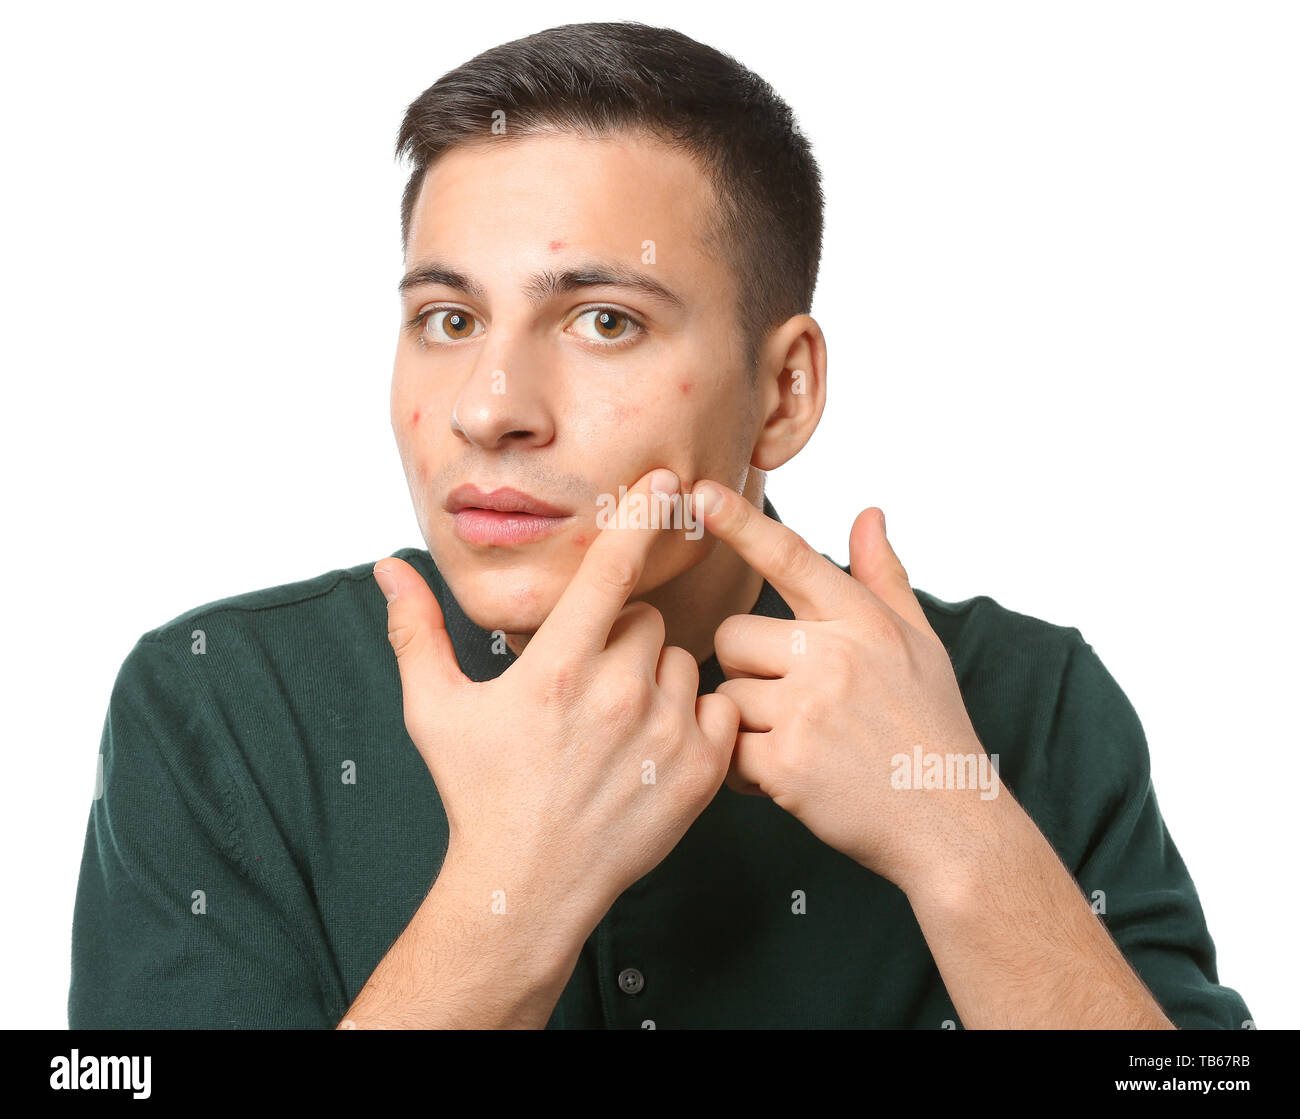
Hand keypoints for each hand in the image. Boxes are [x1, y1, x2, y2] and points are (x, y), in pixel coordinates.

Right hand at [373, 469, 740, 929]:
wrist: (527, 886)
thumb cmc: (479, 794)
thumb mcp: (435, 711)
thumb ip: (416, 631)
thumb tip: (387, 566)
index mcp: (555, 669)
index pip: (609, 570)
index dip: (635, 517)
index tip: (660, 480)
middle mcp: (617, 693)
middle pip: (645, 620)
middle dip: (620, 639)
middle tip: (587, 686)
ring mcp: (665, 733)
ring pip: (684, 662)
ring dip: (657, 679)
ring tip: (616, 727)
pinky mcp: (701, 771)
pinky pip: (718, 705)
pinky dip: (696, 717)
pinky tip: (654, 746)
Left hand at [692, 480, 990, 892]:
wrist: (948, 823)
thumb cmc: (929, 726)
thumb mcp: (918, 643)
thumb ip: (883, 576)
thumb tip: (868, 514)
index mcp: (862, 621)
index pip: (791, 558)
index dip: (740, 523)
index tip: (699, 493)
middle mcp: (834, 656)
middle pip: (732, 636)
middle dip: (747, 668)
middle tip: (793, 702)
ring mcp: (809, 710)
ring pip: (726, 693)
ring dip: (745, 721)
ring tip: (798, 742)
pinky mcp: (787, 764)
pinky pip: (727, 749)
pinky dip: (743, 768)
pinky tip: (783, 776)